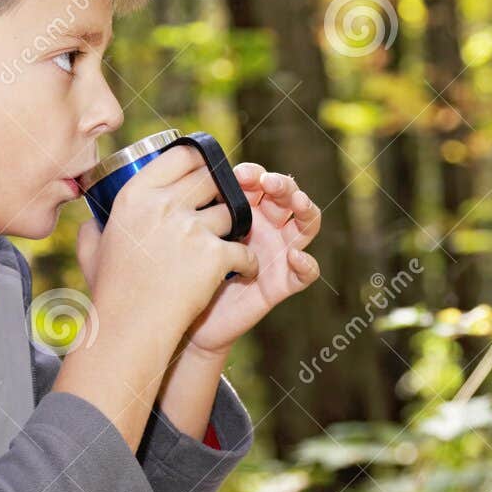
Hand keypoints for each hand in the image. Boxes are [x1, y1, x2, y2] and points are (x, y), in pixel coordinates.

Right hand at [74, 145, 258, 344]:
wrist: (130, 329)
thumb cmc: (112, 292)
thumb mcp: (92, 253)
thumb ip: (91, 231)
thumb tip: (91, 220)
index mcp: (136, 195)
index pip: (182, 155)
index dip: (201, 160)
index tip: (207, 173)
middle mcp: (163, 205)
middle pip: (211, 179)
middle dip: (222, 192)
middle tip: (223, 209)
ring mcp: (190, 229)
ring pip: (232, 212)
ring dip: (236, 228)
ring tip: (232, 244)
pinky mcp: (213, 255)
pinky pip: (244, 250)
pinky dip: (248, 263)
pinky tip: (244, 271)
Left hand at [179, 163, 322, 356]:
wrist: (187, 318)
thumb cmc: (184, 270)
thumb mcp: (187, 234)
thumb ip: (194, 209)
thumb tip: (186, 177)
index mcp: (246, 209)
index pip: (259, 182)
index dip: (253, 174)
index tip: (237, 174)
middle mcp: (267, 226)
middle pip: (286, 196)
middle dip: (281, 185)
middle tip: (268, 183)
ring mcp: (279, 252)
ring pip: (306, 224)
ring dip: (305, 209)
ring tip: (297, 202)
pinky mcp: (284, 282)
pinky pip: (307, 272)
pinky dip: (306, 263)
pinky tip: (294, 256)